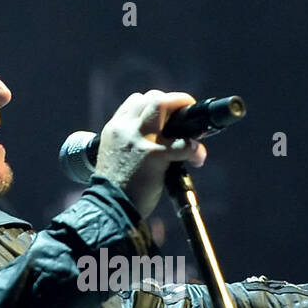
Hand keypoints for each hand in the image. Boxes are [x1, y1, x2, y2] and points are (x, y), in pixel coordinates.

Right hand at [93, 89, 207, 216]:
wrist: (110, 208)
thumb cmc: (116, 189)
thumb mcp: (115, 157)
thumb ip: (132, 144)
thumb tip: (161, 140)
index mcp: (115, 129)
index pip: (136, 101)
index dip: (156, 103)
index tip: (168, 114)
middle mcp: (125, 129)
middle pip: (151, 98)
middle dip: (174, 101)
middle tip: (187, 114)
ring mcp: (140, 139)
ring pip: (162, 105)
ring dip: (182, 109)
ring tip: (196, 128)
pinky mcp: (154, 155)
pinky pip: (183, 143)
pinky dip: (195, 149)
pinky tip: (197, 158)